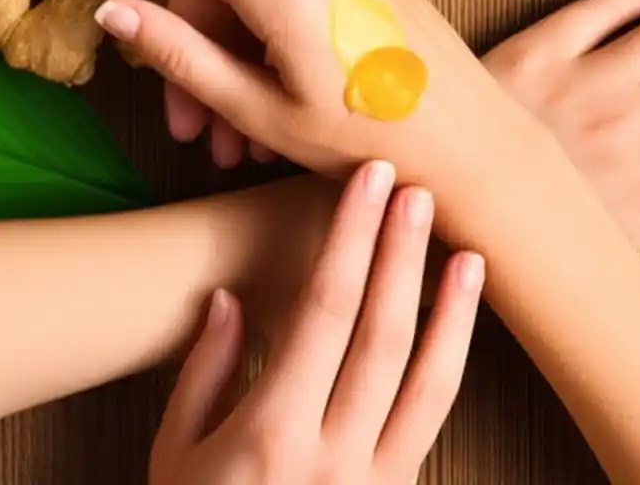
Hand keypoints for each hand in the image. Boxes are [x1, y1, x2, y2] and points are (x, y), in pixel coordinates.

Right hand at [96, 0, 524, 181]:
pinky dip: (291, 39)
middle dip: (209, 54)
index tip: (184, 83)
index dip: (172, 17)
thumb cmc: (366, 143)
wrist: (471, 149)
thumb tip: (111, 12)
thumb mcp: (257, 109)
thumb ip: (179, 55)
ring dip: (248, 57)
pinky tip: (295, 104)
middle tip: (208, 132)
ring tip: (252, 137)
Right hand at [149, 162, 484, 484]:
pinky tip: (458, 324)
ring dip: (449, 309)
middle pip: (381, 331)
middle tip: (414, 186)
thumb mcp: (173, 454)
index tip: (367, 184)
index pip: (324, 311)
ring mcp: (374, 481)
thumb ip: (205, 372)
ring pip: (428, 380)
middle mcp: (334, 455)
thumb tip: (231, 299)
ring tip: (465, 250)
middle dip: (400, 252)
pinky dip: (451, 365)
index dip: (351, 239)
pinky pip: (432, 421)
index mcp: (271, 433)